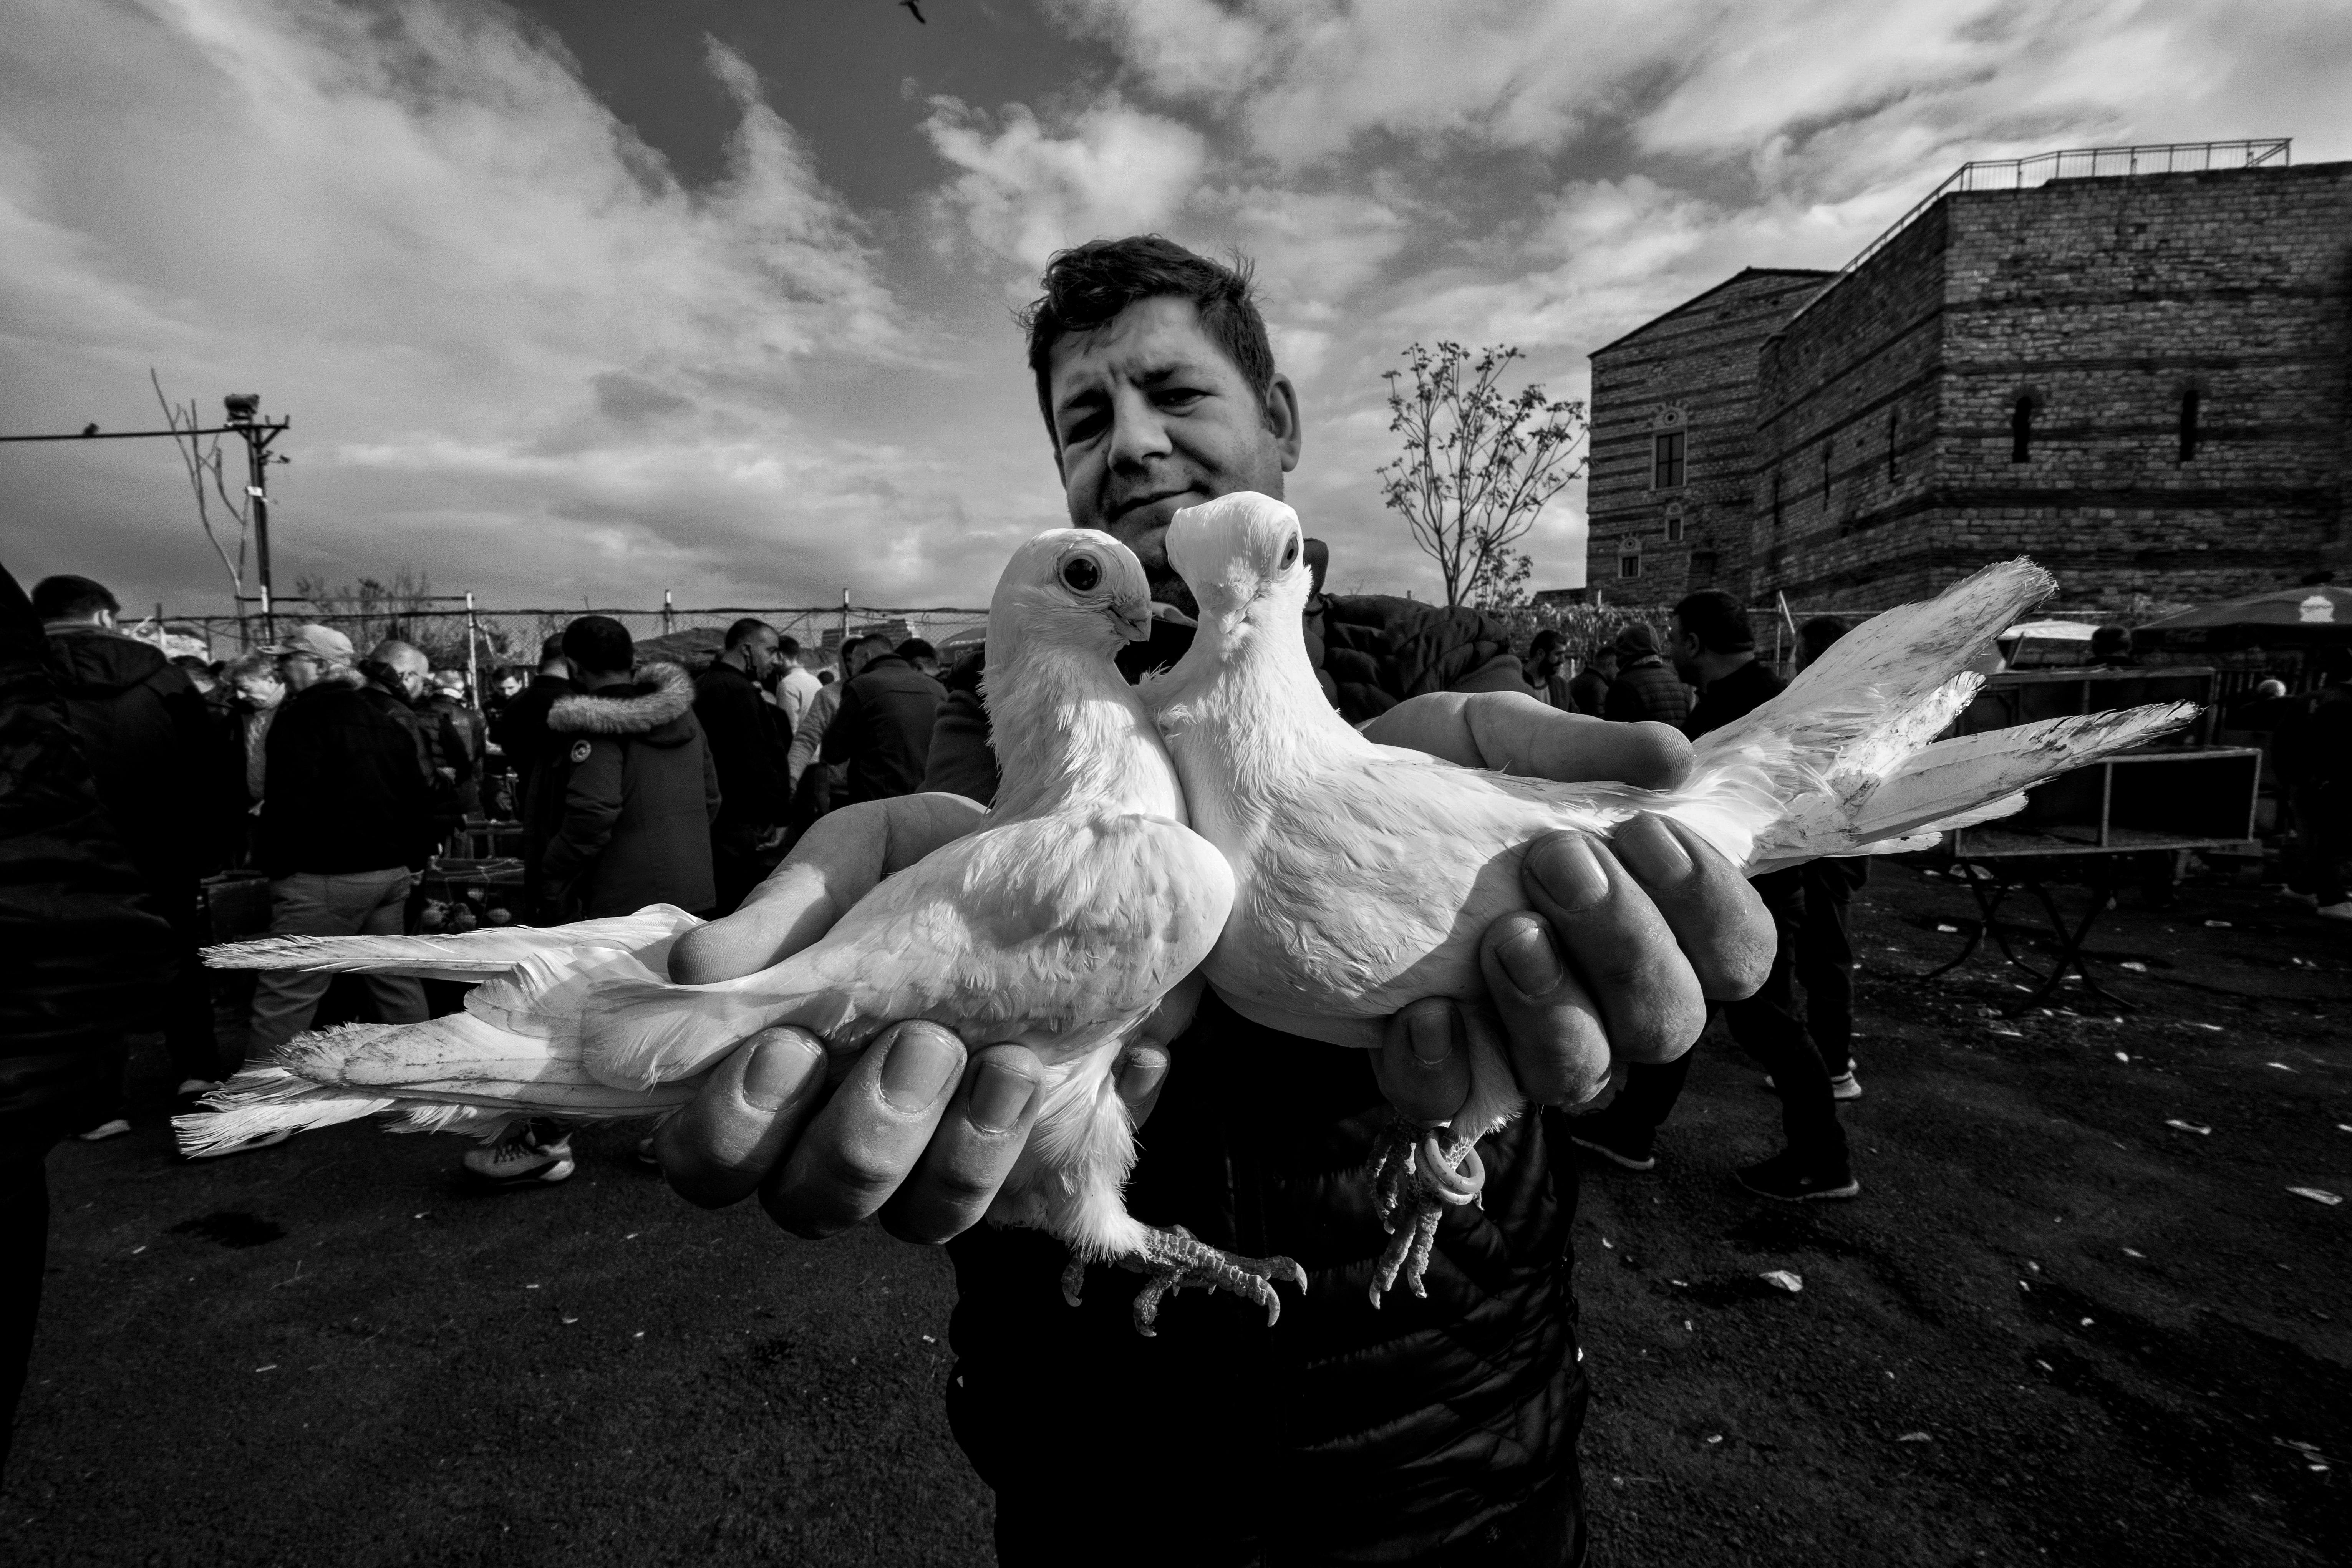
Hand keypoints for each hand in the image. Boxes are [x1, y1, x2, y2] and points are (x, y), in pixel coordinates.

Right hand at [655, 794, 1173, 1243]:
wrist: (1047, 854)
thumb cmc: (921, 867)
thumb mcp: (855, 857)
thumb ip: (783, 907)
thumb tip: (693, 963)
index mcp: (769, 1079)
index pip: (708, 1156)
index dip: (731, 1129)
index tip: (788, 1046)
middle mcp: (835, 1142)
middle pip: (811, 1203)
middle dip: (863, 1133)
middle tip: (921, 1040)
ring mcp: (928, 1168)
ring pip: (920, 1220)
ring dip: (963, 1150)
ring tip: (1007, 1059)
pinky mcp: (1021, 1168)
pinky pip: (1031, 1196)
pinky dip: (1050, 1136)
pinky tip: (1098, 1068)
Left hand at [1362, 691, 1773, 1117]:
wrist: (1308, 807)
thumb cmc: (1433, 776)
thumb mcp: (1497, 737)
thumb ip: (1578, 747)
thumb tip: (1671, 756)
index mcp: (1644, 917)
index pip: (1737, 953)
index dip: (1714, 908)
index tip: (1644, 831)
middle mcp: (1601, 997)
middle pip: (1670, 1023)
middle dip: (1626, 943)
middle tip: (1555, 860)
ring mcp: (1520, 1043)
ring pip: (1582, 1074)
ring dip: (1553, 1006)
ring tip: (1503, 934)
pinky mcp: (1434, 1067)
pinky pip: (1459, 1101)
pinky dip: (1446, 1064)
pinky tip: (1422, 1013)